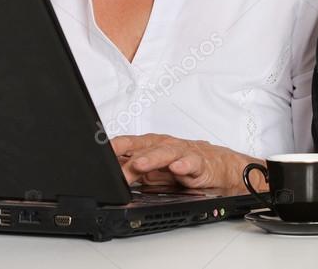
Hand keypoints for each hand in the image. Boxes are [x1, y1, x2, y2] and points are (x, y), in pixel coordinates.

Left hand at [110, 133, 263, 194]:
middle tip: (115, 170)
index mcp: (152, 145)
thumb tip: (110, 174)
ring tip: (140, 165)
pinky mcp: (200, 164)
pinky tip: (178, 168)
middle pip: (144, 149)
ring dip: (151, 159)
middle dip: (128, 159)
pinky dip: (184, 165)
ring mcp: (183, 153)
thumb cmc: (185, 165)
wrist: (219, 166)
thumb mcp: (154, 171)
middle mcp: (165, 145)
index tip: (98, 154)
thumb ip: (133, 171)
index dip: (113, 148)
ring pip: (165, 153)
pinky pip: (192, 163)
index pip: (128, 144)